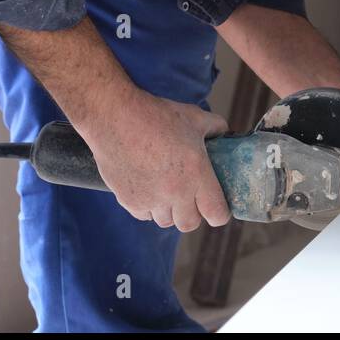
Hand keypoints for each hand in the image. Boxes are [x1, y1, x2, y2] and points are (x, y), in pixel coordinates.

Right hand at [82, 91, 230, 231]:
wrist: (115, 117)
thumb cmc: (156, 116)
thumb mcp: (194, 117)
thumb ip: (215, 127)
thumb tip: (224, 133)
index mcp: (197, 174)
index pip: (217, 214)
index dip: (220, 212)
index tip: (216, 204)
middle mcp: (176, 192)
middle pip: (190, 223)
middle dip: (193, 212)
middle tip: (190, 196)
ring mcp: (151, 199)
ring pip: (166, 221)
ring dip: (169, 210)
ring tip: (166, 190)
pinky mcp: (129, 201)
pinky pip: (144, 215)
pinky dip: (148, 207)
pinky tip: (148, 187)